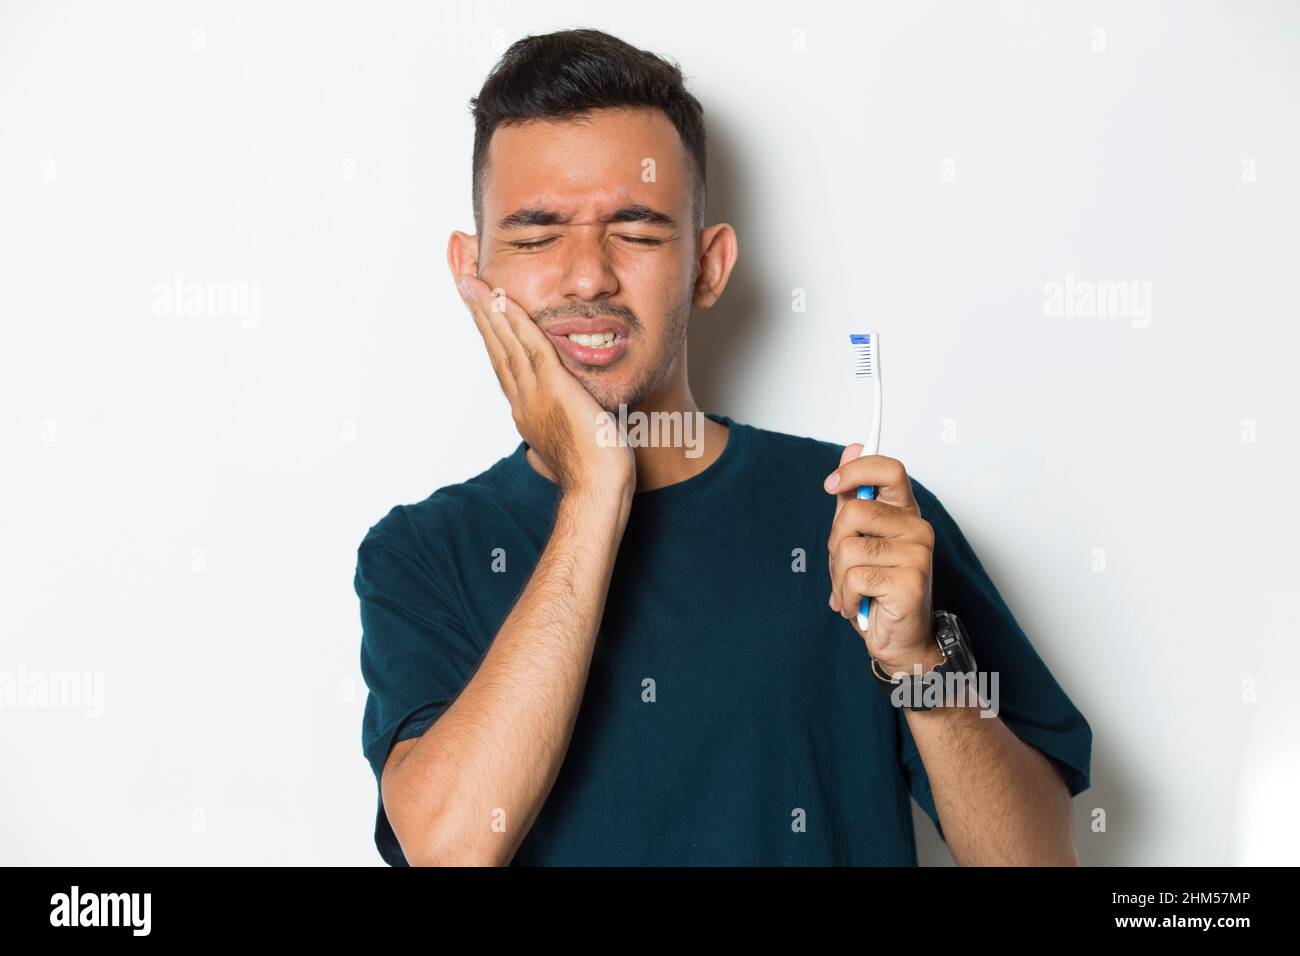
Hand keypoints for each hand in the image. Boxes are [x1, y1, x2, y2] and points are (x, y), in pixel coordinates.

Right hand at [455, 274, 634, 496]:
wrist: (597, 490)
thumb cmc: (594, 475)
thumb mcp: (575, 444)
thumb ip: (565, 428)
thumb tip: (562, 431)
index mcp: (527, 412)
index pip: (504, 365)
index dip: (491, 336)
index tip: (481, 312)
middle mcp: (523, 400)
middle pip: (495, 349)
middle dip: (480, 314)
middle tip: (463, 283)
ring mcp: (534, 394)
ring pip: (505, 343)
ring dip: (488, 309)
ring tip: (471, 281)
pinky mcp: (553, 388)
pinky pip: (531, 346)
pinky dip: (515, 320)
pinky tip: (502, 298)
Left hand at [824, 444, 936, 674]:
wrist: (899, 640)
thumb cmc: (879, 590)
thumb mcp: (859, 539)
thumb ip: (853, 497)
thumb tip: (851, 449)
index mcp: (905, 513)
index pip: (889, 469)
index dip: (856, 470)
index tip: (832, 485)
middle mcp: (917, 529)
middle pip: (853, 513)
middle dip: (834, 544)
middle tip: (845, 568)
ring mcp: (917, 554)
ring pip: (847, 548)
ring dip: (838, 577)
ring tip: (853, 591)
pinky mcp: (910, 580)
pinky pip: (853, 577)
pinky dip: (845, 596)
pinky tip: (858, 605)